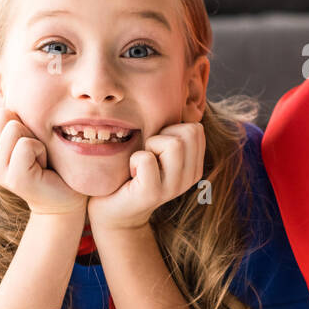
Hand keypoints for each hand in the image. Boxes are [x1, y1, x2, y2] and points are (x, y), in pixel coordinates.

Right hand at [0, 93, 86, 216]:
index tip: (27, 141)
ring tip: (37, 159)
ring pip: (14, 128)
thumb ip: (11, 114)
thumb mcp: (26, 133)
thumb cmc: (47, 161)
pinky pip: (26, 144)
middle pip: (4, 114)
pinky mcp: (11, 177)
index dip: (19, 119)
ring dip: (35, 140)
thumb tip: (2, 78)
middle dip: (27, 128)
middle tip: (34, 151)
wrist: (62, 196)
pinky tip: (42, 167)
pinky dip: (41, 151)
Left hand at [87, 122, 206, 231]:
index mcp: (194, 166)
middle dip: (162, 135)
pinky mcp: (152, 193)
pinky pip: (146, 159)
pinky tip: (131, 173)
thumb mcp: (157, 151)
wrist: (113, 211)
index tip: (157, 146)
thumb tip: (173, 98)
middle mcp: (190, 178)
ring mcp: (173, 188)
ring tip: (140, 163)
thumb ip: (170, 133)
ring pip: (173, 144)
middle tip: (148, 153)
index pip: (196, 128)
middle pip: (189, 132)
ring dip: (149, 146)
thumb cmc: (132, 173)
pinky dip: (133, 160)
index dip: (172, 129)